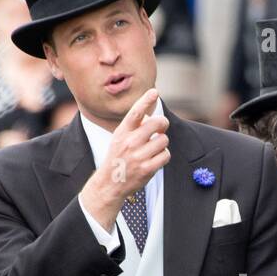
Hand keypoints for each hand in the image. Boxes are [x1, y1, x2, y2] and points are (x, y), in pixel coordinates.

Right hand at [80, 88, 169, 230]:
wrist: (111, 183)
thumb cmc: (118, 157)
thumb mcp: (120, 138)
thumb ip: (134, 127)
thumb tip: (151, 112)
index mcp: (122, 133)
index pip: (135, 113)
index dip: (145, 100)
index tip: (154, 92)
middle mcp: (130, 143)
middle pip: (157, 124)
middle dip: (162, 123)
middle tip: (161, 126)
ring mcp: (139, 156)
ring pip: (163, 140)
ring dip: (162, 143)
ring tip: (154, 147)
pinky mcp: (147, 169)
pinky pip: (166, 155)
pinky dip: (164, 155)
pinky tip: (156, 158)